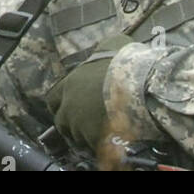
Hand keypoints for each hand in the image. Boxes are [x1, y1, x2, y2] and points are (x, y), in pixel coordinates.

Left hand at [45, 34, 133, 148]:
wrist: (140, 82)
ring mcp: (81, 124)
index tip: (69, 107)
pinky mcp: (96, 139)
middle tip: (87, 126)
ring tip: (104, 134)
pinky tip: (114, 142)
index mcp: (70, 83)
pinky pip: (95, 148)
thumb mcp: (112, 45)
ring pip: (78, 137)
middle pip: (62, 122)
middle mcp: (70, 105)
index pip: (53, 99)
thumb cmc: (126, 61)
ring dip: (88, 136)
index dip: (61, 105)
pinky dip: (103, 146)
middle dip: (72, 125)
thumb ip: (102, 51)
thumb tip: (107, 49)